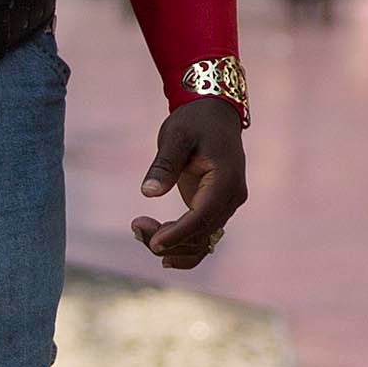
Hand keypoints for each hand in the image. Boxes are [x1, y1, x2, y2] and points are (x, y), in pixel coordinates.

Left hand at [131, 98, 248, 268]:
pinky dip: (184, 246)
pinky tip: (162, 252)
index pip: (202, 217)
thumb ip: (164, 165)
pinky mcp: (216, 208)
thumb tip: (148, 192)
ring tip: (140, 230)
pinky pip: (204, 236)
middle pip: (201, 234)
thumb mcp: (176, 136)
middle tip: (136, 227)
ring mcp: (226, 205)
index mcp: (225, 180)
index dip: (178, 234)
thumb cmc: (195, 121)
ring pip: (202, 240)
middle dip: (168, 240)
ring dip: (173, 245)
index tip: (153, 242)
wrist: (215, 114)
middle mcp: (231, 197)